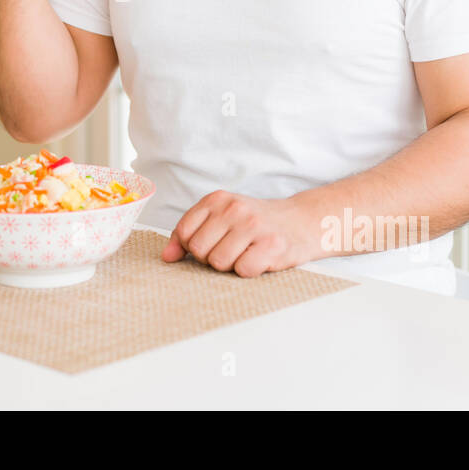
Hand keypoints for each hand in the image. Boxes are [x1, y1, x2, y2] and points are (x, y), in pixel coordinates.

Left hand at [162, 190, 311, 277]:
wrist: (301, 222)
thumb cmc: (255, 224)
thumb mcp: (221, 219)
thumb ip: (190, 234)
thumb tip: (167, 257)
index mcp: (217, 199)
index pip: (184, 232)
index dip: (194, 246)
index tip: (212, 243)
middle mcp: (234, 208)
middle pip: (199, 250)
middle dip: (211, 257)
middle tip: (232, 249)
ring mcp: (253, 225)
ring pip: (219, 262)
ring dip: (231, 265)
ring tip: (246, 252)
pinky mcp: (272, 245)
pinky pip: (243, 271)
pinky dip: (250, 271)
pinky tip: (260, 258)